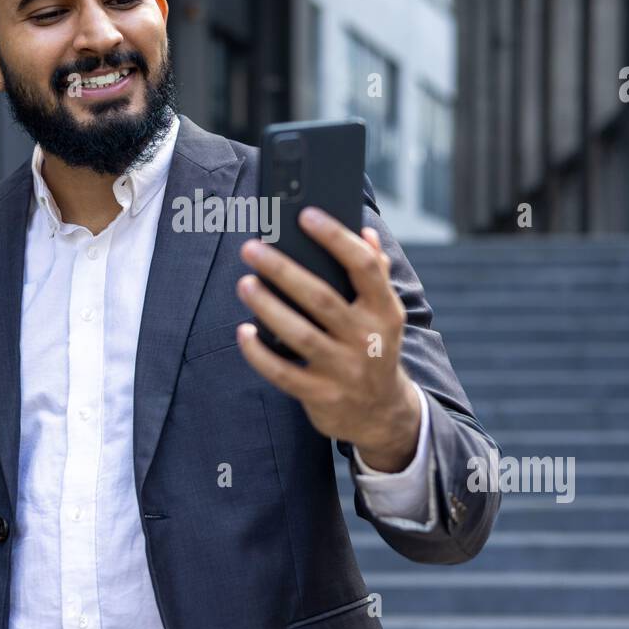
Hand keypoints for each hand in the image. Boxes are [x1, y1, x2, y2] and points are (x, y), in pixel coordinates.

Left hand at [235, 207, 419, 470]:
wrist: (382, 413)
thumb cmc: (374, 348)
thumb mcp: (384, 313)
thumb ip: (376, 273)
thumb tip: (366, 233)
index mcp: (385, 310)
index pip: (364, 266)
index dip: (335, 237)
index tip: (306, 215)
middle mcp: (367, 339)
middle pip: (321, 298)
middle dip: (283, 270)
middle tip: (252, 248)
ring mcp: (345, 370)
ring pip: (299, 334)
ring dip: (267, 306)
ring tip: (244, 284)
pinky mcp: (322, 395)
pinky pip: (283, 373)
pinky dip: (259, 353)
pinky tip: (243, 332)